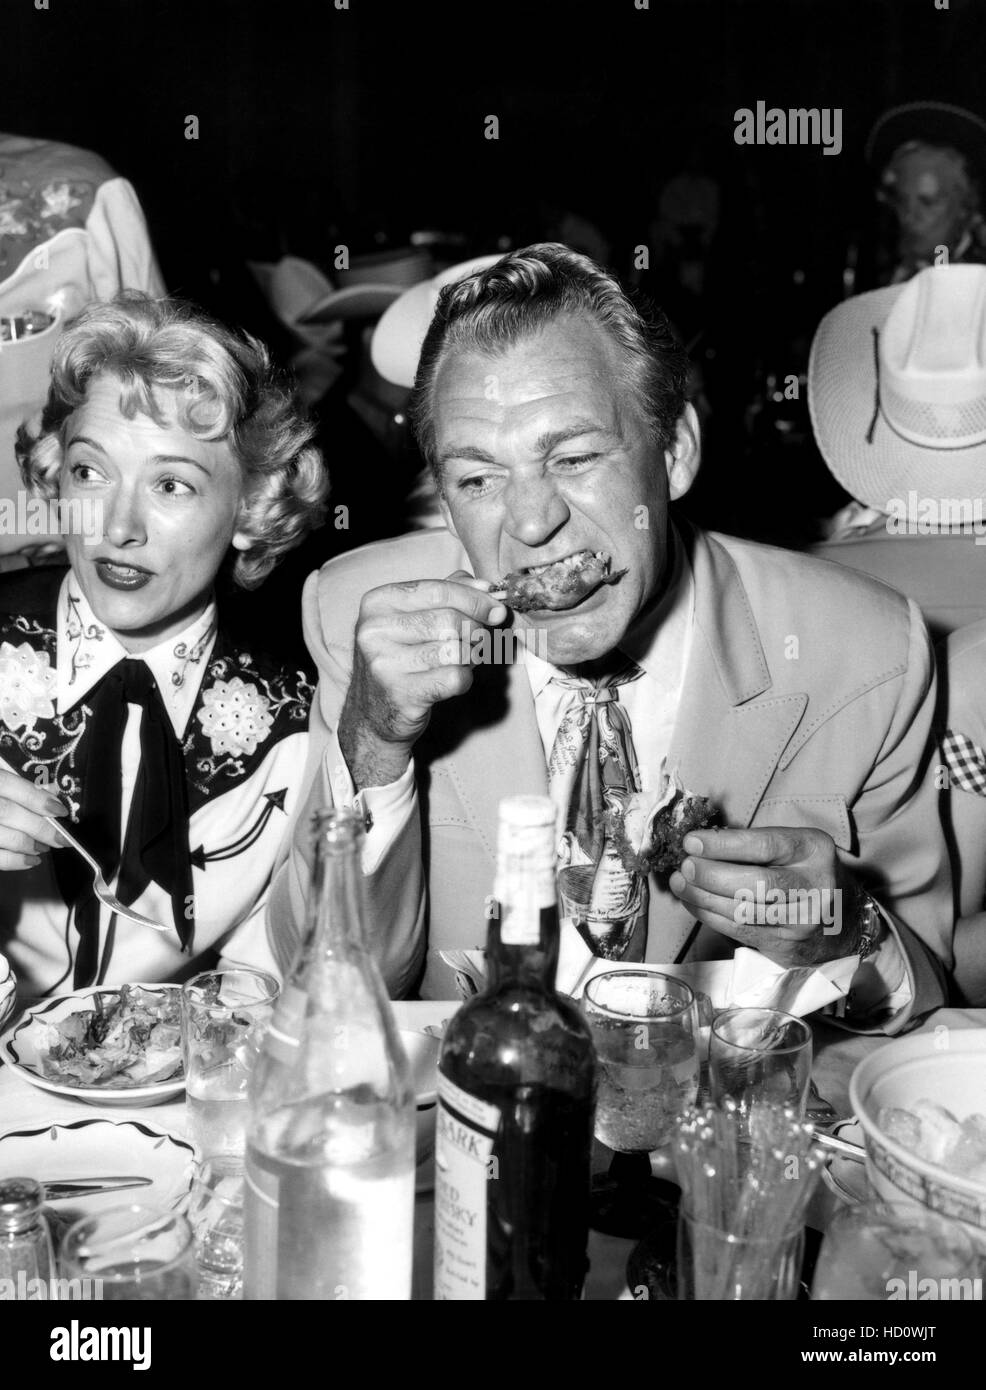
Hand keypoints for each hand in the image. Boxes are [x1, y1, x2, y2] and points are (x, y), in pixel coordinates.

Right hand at [0, 769, 69, 870]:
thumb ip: (19, 782)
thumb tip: (51, 790)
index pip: (9, 785)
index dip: (37, 799)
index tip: (60, 811)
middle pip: (8, 813)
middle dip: (40, 827)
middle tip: (61, 838)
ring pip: (0, 836)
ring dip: (28, 845)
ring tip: (44, 847)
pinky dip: (13, 862)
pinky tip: (30, 861)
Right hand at [338, 572, 507, 789]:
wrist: (373, 713)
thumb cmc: (401, 658)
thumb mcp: (413, 617)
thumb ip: (447, 594)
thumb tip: (487, 588)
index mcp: (377, 602)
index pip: (438, 590)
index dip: (475, 599)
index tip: (497, 610)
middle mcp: (375, 631)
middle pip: (450, 621)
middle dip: (475, 630)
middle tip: (479, 640)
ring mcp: (385, 664)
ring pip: (456, 650)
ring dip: (470, 656)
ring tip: (462, 660)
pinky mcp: (401, 694)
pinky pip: (455, 679)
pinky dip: (464, 679)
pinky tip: (452, 680)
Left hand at [667, 825, 863, 967]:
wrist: (846, 921)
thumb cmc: (808, 873)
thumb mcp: (795, 848)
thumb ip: (755, 844)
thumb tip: (701, 844)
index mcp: (814, 851)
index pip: (765, 845)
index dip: (724, 844)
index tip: (692, 841)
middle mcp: (814, 886)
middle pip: (755, 883)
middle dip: (711, 875)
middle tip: (685, 866)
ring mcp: (801, 920)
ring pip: (742, 911)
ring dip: (702, 897)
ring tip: (680, 884)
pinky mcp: (786, 945)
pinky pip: (738, 931)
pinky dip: (709, 916)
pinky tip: (693, 902)